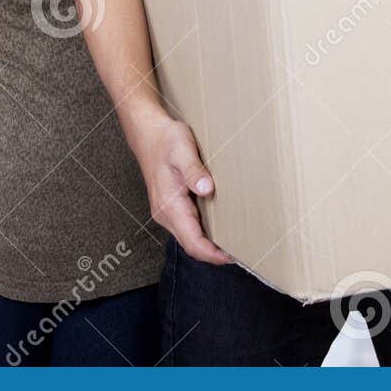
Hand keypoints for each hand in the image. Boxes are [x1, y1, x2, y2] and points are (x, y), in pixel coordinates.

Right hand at [135, 111, 231, 264]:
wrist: (147, 133)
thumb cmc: (165, 140)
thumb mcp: (182, 149)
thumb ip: (194, 171)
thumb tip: (207, 189)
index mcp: (169, 205)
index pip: (192, 242)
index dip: (213, 254)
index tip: (233, 256)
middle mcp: (165, 213)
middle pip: (191, 245)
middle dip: (214, 254)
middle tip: (242, 251)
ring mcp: (166, 212)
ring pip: (189, 238)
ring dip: (209, 244)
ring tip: (234, 242)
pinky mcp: (170, 207)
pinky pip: (187, 228)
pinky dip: (203, 233)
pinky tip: (219, 226)